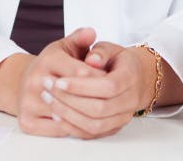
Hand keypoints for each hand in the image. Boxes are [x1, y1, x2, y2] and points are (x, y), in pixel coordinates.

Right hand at [16, 27, 107, 137]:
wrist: (24, 81)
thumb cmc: (52, 64)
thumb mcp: (66, 46)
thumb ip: (81, 38)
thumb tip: (91, 33)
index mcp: (47, 59)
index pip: (81, 73)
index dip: (100, 78)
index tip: (112, 80)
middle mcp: (35, 81)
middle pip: (74, 96)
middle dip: (96, 98)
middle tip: (112, 99)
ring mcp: (28, 103)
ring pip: (67, 116)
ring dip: (88, 116)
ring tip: (104, 112)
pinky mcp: (27, 122)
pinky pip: (60, 131)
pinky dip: (76, 128)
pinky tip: (87, 121)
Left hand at [39, 41, 156, 138]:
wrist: (134, 78)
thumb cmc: (117, 60)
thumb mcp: (109, 48)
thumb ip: (100, 52)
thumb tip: (91, 60)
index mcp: (130, 77)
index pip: (108, 86)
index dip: (82, 86)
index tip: (59, 81)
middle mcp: (130, 101)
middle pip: (100, 108)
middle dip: (70, 100)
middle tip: (48, 88)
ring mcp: (122, 117)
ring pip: (95, 124)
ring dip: (68, 115)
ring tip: (49, 99)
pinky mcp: (113, 128)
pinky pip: (92, 134)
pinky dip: (72, 126)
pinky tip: (56, 113)